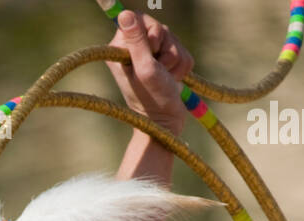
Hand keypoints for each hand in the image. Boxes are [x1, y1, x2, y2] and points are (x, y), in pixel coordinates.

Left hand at [106, 10, 193, 135]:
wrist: (166, 123)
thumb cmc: (153, 99)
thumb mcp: (145, 68)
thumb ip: (136, 41)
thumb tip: (124, 14)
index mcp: (121, 48)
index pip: (139, 18)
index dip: (152, 33)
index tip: (152, 51)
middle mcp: (133, 49)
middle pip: (159, 28)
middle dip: (166, 48)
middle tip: (160, 69)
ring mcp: (151, 56)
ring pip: (173, 39)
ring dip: (175, 60)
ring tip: (167, 79)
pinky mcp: (166, 63)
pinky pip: (182, 51)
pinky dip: (182, 67)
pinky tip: (174, 81)